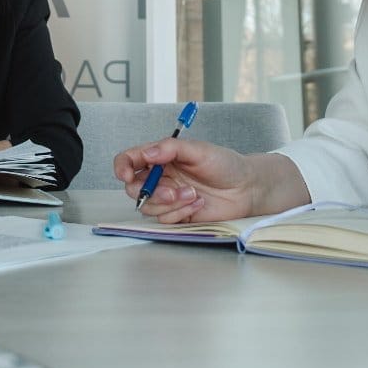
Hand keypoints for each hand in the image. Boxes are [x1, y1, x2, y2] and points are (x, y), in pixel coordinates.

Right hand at [113, 137, 256, 222]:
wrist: (246, 188)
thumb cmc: (224, 164)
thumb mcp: (199, 150)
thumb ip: (171, 148)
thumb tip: (147, 152)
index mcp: (160, 157)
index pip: (129, 160)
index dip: (122, 167)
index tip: (126, 174)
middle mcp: (160, 178)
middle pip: (133, 188)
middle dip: (150, 192)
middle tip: (171, 191)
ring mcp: (167, 198)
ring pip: (148, 206)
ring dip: (169, 203)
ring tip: (193, 194)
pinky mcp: (177, 215)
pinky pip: (164, 219)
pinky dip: (180, 212)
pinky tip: (198, 203)